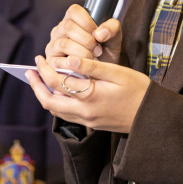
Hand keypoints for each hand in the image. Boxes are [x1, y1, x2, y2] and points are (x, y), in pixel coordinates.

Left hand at [27, 54, 149, 133]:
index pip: (56, 83)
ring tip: (39, 81)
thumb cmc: (139, 90)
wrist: (152, 117)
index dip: (44, 69)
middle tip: (30, 71)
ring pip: (56, 111)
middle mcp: (84, 112)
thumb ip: (91, 67)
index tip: (39, 58)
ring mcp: (87, 121)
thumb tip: (68, 59)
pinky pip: (66, 115)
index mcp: (89, 96)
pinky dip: (57, 103)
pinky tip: (58, 92)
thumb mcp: (117, 73)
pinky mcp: (92, 124)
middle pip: (49, 102)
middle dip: (36, 86)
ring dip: (44, 95)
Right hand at [47, 4, 122, 65]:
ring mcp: (53, 45)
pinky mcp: (51, 61)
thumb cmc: (105, 53)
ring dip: (82, 52)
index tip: (97, 34)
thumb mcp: (114, 38)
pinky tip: (84, 68)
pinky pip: (59, 61)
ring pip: (64, 43)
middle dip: (87, 40)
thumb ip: (112, 28)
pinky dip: (75, 65)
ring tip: (93, 59)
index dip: (87, 22)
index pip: (74, 11)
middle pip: (68, 27)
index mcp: (72, 20)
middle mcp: (59, 30)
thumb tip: (100, 33)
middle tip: (98, 50)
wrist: (101, 74)